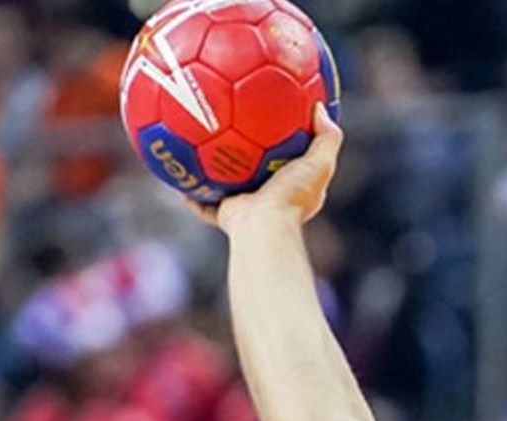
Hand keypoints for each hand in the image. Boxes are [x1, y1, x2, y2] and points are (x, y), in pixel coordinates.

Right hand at [186, 103, 342, 232]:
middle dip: (243, 150)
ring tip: (199, 141)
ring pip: (226, 182)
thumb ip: (327, 137)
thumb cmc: (293, 196)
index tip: (272, 118)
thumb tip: (320, 108)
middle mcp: (270, 198)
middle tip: (231, 124)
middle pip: (253, 169)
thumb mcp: (320, 163)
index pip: (288, 160)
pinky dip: (192, 185)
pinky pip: (202, 198)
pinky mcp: (225, 214)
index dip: (282, 140)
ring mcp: (246, 206)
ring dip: (213, 166)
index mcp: (292, 188)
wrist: (264, 225)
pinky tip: (179, 164)